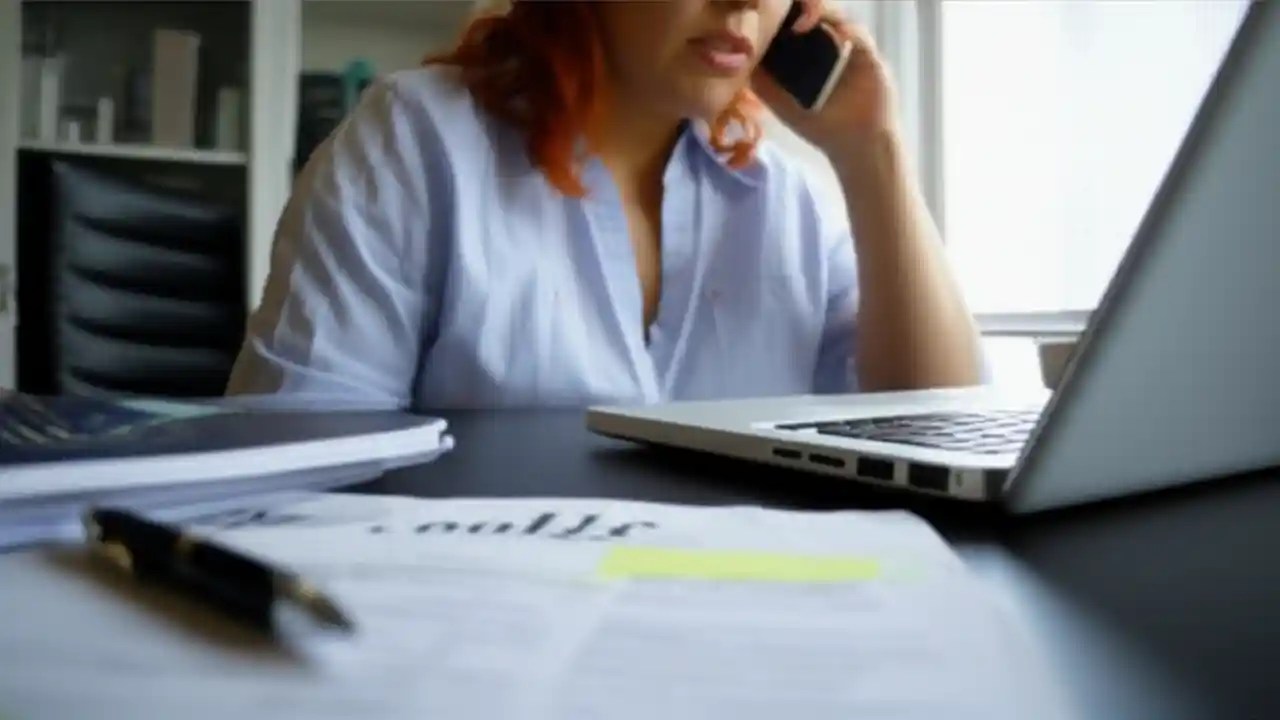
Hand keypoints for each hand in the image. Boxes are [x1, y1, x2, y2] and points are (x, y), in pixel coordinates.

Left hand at [752, 0, 900, 162]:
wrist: (856, 147)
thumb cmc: (821, 126)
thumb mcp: (783, 106)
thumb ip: (763, 84)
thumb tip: (741, 62)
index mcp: (807, 52)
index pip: (795, 21)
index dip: (784, 15)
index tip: (769, 15)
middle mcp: (829, 44)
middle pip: (816, 12)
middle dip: (803, 7)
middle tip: (784, 10)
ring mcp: (850, 47)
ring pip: (836, 17)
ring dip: (820, 12)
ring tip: (802, 23)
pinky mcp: (868, 56)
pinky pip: (859, 35)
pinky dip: (847, 31)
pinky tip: (835, 34)